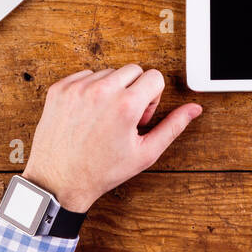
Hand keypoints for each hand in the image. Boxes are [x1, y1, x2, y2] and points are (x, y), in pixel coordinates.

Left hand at [22, 66, 201, 211]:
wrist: (58, 181)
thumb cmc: (101, 171)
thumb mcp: (144, 153)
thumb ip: (173, 126)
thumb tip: (194, 109)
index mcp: (125, 105)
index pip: (155, 76)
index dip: (153, 98)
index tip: (140, 116)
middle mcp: (101, 91)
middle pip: (134, 70)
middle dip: (134, 90)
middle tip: (123, 118)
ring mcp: (77, 88)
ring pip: (108, 73)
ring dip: (111, 90)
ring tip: (103, 119)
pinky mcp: (60, 89)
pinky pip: (85, 75)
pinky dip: (89, 90)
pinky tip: (87, 114)